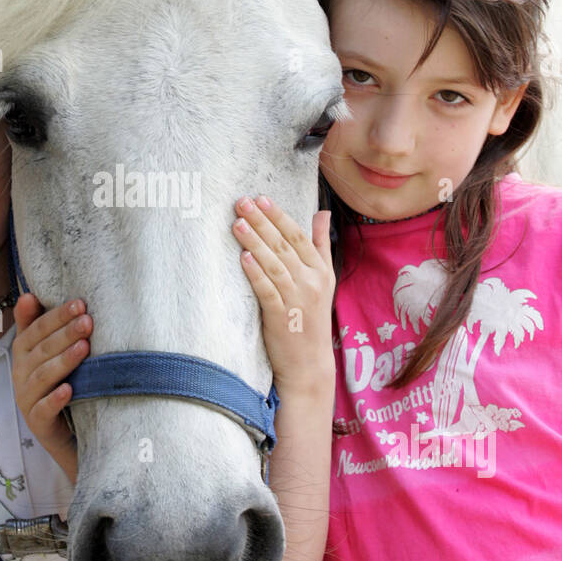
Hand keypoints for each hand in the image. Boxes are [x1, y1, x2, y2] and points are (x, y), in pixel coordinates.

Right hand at [11, 293, 91, 481]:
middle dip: (65, 334)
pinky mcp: (37, 424)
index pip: (36, 329)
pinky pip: (43, 410)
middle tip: (88, 322)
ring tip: (84, 348)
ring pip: (42, 377)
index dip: (57, 316)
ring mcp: (27, 400)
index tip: (81, 304)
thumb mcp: (48, 354)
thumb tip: (27, 295)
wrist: (67, 433)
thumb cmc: (58, 383)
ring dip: (63, 361)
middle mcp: (20, 374)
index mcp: (23, 353)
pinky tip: (69, 389)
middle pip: (41, 350)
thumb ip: (36, 325)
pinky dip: (55, 399)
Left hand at [231, 195, 334, 392]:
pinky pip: (267, 290)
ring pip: (274, 264)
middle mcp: (311, 282)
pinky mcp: (280, 317)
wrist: (309, 363)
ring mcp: (297, 299)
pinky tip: (244, 258)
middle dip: (261, 222)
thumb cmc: (312, 318)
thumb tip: (322, 213)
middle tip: (241, 202)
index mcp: (321, 270)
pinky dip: (256, 273)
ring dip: (255, 242)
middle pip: (283, 245)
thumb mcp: (324, 280)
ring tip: (237, 223)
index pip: (299, 236)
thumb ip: (320, 245)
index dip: (279, 216)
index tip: (261, 198)